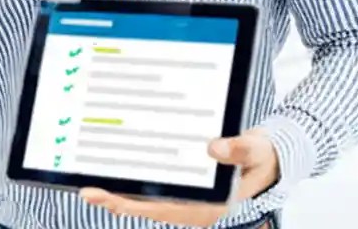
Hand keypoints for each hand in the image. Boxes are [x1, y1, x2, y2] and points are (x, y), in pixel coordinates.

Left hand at [80, 128, 278, 225]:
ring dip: (122, 195)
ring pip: (149, 201)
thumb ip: (239, 150)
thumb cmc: (262, 156)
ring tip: (92, 189)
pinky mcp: (185, 189)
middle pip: (150, 208)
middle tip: (88, 192)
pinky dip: (135, 186)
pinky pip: (155, 191)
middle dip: (118, 201)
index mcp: (210, 206)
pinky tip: (116, 179)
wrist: (269, 158)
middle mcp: (195, 207)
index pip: (165, 209)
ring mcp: (189, 200)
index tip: (112, 200)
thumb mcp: (256, 150)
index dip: (136, 205)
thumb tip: (214, 148)